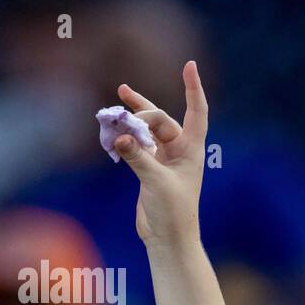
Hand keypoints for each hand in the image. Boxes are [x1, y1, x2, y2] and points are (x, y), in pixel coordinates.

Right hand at [113, 61, 208, 245]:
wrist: (168, 239)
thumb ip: (137, 157)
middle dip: (140, 113)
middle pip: (160, 119)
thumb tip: (118, 135)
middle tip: (122, 111)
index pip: (196, 112)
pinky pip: (134, 145)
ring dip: (127, 122)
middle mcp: (179, 151)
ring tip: (108, 112)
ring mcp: (163, 159)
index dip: (193, 88)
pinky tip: (108, 135)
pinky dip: (121, 139)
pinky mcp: (148, 169)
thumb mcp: (156, 182)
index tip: (189, 65)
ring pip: (144, 131)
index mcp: (192, 150)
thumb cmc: (173, 213)